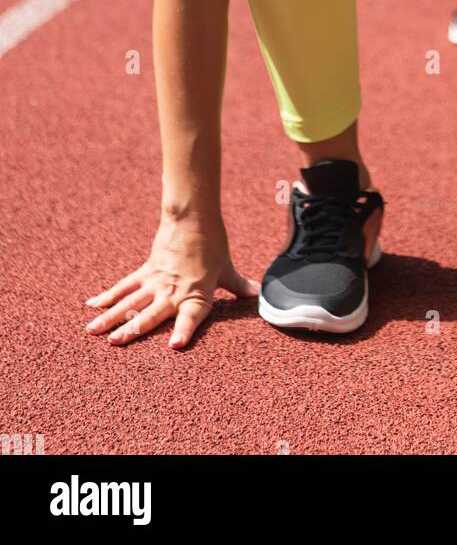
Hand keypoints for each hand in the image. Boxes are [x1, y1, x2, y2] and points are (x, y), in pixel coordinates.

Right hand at [83, 214, 259, 349]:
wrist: (193, 217)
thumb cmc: (213, 245)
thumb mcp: (226, 268)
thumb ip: (238, 285)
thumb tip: (258, 294)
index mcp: (196, 295)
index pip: (191, 316)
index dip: (185, 330)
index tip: (175, 344)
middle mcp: (173, 292)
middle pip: (150, 313)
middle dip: (132, 330)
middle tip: (114, 343)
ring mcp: (156, 282)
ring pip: (130, 302)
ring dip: (111, 317)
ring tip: (92, 332)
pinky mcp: (146, 271)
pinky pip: (125, 286)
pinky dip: (108, 296)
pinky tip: (92, 305)